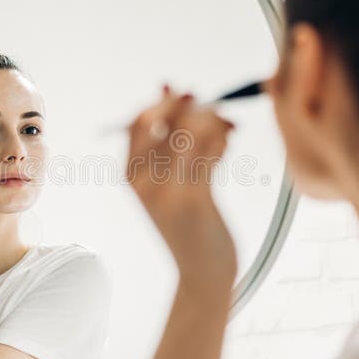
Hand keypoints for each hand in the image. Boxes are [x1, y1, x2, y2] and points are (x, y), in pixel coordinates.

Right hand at [125, 85, 237, 282]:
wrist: (202, 271)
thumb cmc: (188, 223)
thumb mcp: (165, 182)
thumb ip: (165, 140)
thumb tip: (169, 87)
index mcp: (130, 174)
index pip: (140, 121)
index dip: (165, 102)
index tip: (188, 98)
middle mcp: (143, 182)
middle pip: (169, 121)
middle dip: (198, 108)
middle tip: (218, 111)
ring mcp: (167, 190)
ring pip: (193, 131)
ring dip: (216, 120)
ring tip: (227, 127)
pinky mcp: (194, 199)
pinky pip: (211, 150)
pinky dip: (223, 137)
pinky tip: (228, 140)